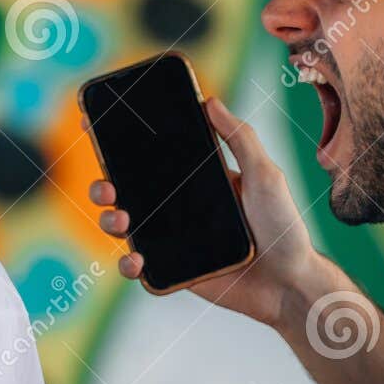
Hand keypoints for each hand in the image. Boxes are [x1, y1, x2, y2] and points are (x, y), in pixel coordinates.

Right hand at [88, 96, 319, 326]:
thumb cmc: (284, 227)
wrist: (290, 284)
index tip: (94, 125)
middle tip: (107, 187)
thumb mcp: (266, 175)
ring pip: (124, 226)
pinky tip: (136, 259)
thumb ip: (240, 138)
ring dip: (109, 220)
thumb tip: (210, 100)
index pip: (151, 157)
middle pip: (127, 191)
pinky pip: (138, 266)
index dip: (120, 143)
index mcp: (196, 180)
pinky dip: (128, 264)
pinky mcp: (173, 270)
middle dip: (104, 185)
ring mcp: (173, 239)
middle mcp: (179, 207)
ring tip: (121, 221)